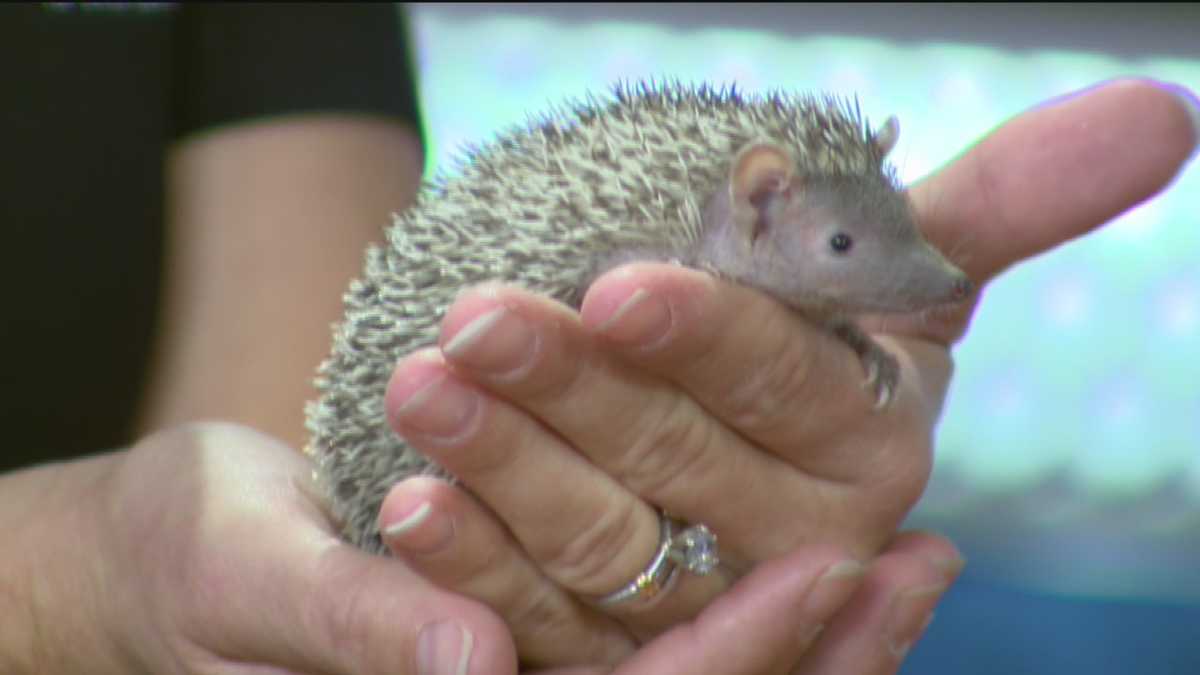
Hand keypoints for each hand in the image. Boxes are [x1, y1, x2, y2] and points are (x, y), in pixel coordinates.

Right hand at [4, 422, 948, 674]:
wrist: (188, 541)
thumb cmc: (194, 568)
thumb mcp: (256, 581)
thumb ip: (359, 628)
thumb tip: (471, 663)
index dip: (737, 656)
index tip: (838, 571)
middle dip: (816, 650)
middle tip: (923, 557)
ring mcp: (550, 670)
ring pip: (699, 660)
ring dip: (814, 620)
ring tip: (917, 540)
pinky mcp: (556, 621)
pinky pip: (673, 611)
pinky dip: (751, 578)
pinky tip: (820, 523)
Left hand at [377, 79, 1196, 667]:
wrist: (690, 389)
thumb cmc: (794, 315)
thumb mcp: (886, 264)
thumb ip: (1001, 207)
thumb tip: (1164, 111)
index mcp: (866, 457)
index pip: (789, 398)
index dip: (715, 342)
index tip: (622, 282)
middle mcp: (790, 546)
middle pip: (680, 473)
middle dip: (579, 396)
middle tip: (476, 319)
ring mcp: (692, 603)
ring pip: (602, 546)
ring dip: (507, 471)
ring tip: (422, 387)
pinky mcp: (606, 640)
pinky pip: (539, 611)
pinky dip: (471, 559)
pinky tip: (408, 500)